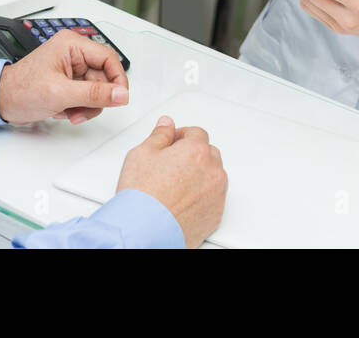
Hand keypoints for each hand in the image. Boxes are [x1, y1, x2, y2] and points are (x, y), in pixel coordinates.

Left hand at [0, 30, 128, 125]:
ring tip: (69, 112)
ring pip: (96, 89)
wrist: (0, 101)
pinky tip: (62, 110)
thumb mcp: (61, 93)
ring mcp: (71, 68)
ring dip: (86, 106)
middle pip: (103, 77)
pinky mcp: (68, 82)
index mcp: (72, 45)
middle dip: (94, 98)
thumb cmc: (20, 90)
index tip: (119, 98)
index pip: (108, 58)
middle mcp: (73, 53)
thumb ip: (94, 94)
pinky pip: (86, 96)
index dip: (117, 79)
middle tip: (81, 110)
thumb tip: (121, 94)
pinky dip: (78, 107)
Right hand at [116, 116, 227, 247]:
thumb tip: (166, 125)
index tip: (172, 143)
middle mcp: (212, 171)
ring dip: (200, 174)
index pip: (196, 133)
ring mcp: (216, 194)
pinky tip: (182, 200)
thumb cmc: (142, 198)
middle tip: (171, 164)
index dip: (181, 136)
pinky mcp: (215, 215)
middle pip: (208, 153)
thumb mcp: (142, 154)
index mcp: (196, 151)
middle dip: (192, 155)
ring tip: (175, 184)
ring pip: (213, 175)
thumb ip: (159, 135)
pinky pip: (213, 197)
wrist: (143, 233)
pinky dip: (202, 195)